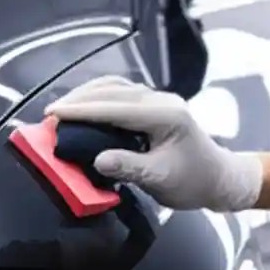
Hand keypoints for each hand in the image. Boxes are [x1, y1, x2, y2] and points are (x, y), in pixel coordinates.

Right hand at [45, 76, 262, 211]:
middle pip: (112, 91)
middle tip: (50, 115)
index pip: (115, 108)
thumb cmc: (193, 182)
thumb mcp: (160, 179)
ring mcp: (158, 98)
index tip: (53, 114)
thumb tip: (97, 160)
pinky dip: (98, 97)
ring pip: (115, 87)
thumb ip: (129, 167)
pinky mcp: (153, 104)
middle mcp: (161, 100)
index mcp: (165, 115)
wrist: (219, 178)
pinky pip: (121, 92)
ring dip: (86, 95)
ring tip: (62, 109)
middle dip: (78, 100)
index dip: (81, 110)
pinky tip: (83, 106)